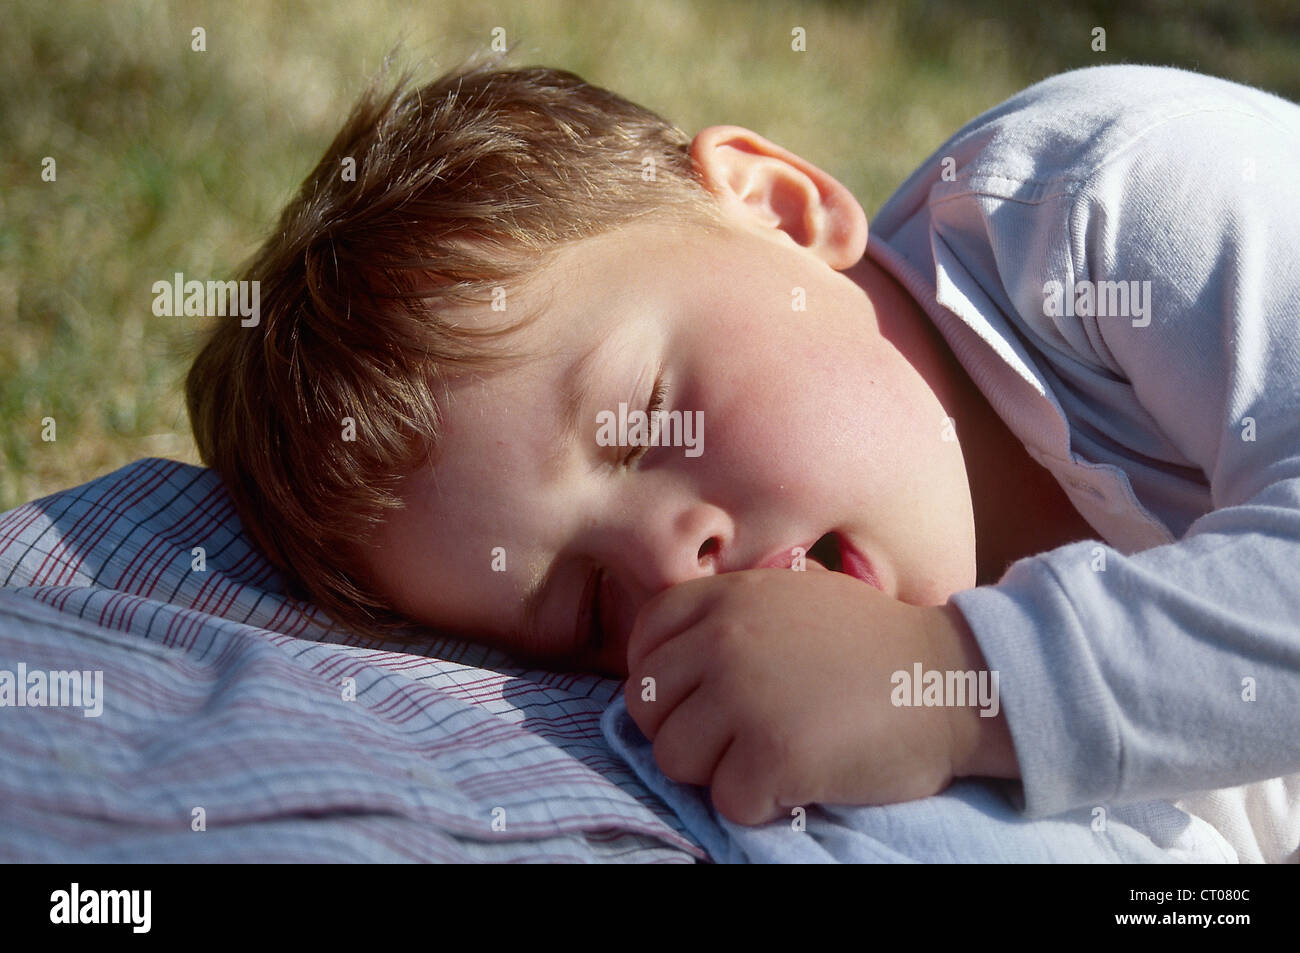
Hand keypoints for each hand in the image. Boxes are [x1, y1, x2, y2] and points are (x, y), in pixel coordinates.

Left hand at [624, 568, 1013, 824]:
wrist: (952, 681)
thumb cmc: (875, 646)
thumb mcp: (793, 597)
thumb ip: (730, 617)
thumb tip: (665, 664)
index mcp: (727, 597)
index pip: (644, 642)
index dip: (661, 680)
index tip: (699, 700)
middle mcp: (723, 640)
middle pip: (646, 707)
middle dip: (686, 730)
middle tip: (740, 737)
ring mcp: (743, 697)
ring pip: (674, 759)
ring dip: (719, 770)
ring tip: (774, 754)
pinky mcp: (771, 756)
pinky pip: (725, 801)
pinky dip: (761, 804)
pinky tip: (801, 778)